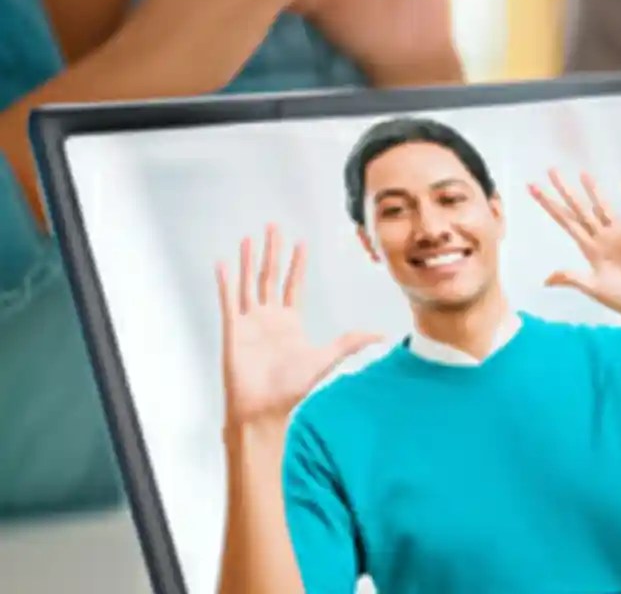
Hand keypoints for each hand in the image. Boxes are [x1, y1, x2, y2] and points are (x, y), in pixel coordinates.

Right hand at [216, 225, 381, 429]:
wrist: (264, 409)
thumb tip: (381, 335)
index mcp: (290, 321)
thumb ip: (350, 342)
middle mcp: (269, 317)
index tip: (300, 242)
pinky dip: (226, 282)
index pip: (294, 284)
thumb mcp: (325, 359)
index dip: (297, 263)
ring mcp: (249, 322)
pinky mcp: (233, 330)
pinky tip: (223, 263)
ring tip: (248, 237)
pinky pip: (229, 300)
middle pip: (270, 275)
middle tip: (273, 226)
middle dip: (272, 251)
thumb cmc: (291, 389)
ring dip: (248, 260)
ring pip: (249, 282)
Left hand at [529, 170, 620, 321]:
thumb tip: (545, 280)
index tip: (533, 189)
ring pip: (604, 208)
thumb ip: (573, 279)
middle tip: (551, 170)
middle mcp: (603, 239)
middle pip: (579, 210)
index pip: (566, 222)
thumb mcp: (596, 289)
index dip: (549, 205)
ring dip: (594, 191)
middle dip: (565, 191)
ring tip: (582, 173)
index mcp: (591, 250)